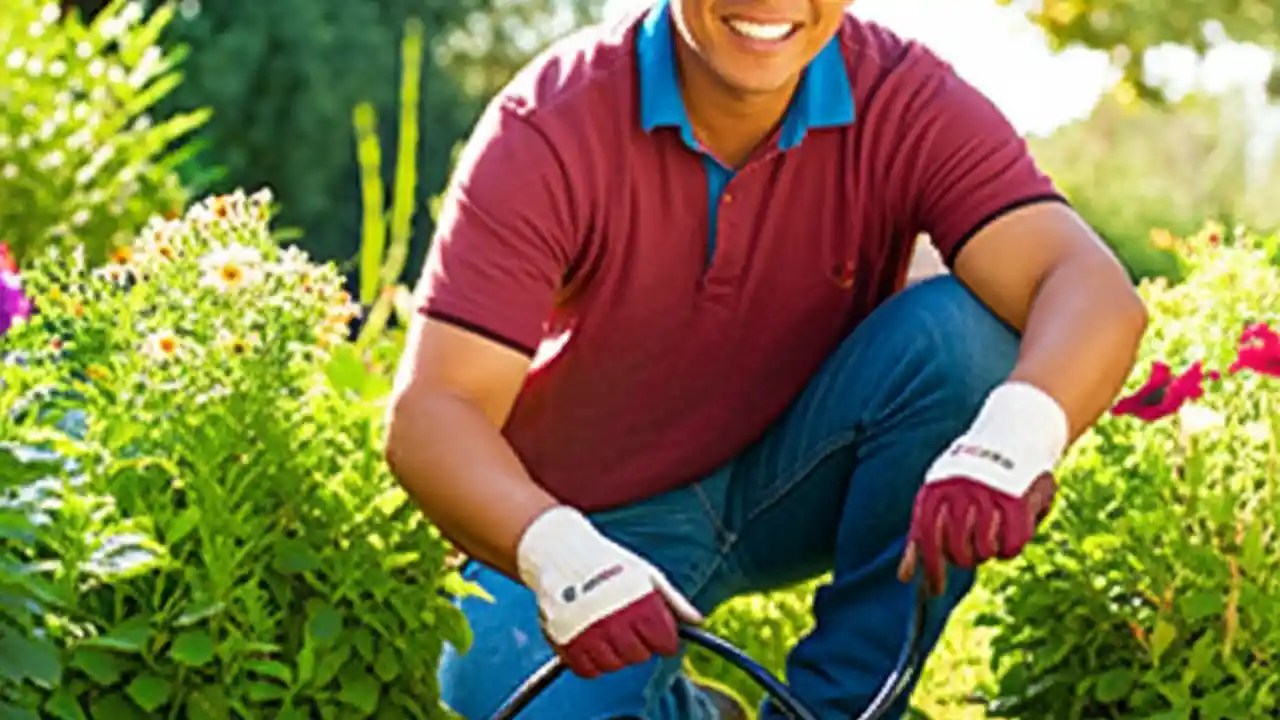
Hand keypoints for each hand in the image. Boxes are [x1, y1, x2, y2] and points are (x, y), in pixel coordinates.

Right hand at [516, 506, 702, 677]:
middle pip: (639, 657)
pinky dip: (592, 662)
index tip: (657, 631)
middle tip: (629, 627)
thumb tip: (697, 622)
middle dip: (640, 646)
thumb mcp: (647, 572)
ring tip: (608, 631)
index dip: (664, 639)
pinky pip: (587, 670)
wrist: (560, 550)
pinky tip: (593, 642)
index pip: (664, 643)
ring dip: (615, 655)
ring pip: (614, 666)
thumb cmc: (607, 560)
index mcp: (639, 603)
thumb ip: (673, 600)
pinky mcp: (565, 642)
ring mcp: (587, 634)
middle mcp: (614, 622)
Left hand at [898, 382, 1067, 594]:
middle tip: (971, 552)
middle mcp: (959, 495)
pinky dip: (1010, 548)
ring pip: (984, 551)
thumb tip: (904, 578)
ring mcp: (988, 498)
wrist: (1011, 432)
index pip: (927, 542)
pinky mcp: (1016, 503)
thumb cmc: (966, 475)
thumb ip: (920, 537)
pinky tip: (1009, 536)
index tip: (935, 590)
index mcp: (935, 493)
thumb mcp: (937, 497)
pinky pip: (1011, 546)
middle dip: (964, 559)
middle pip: (957, 552)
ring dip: (986, 553)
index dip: (931, 570)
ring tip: (989, 538)